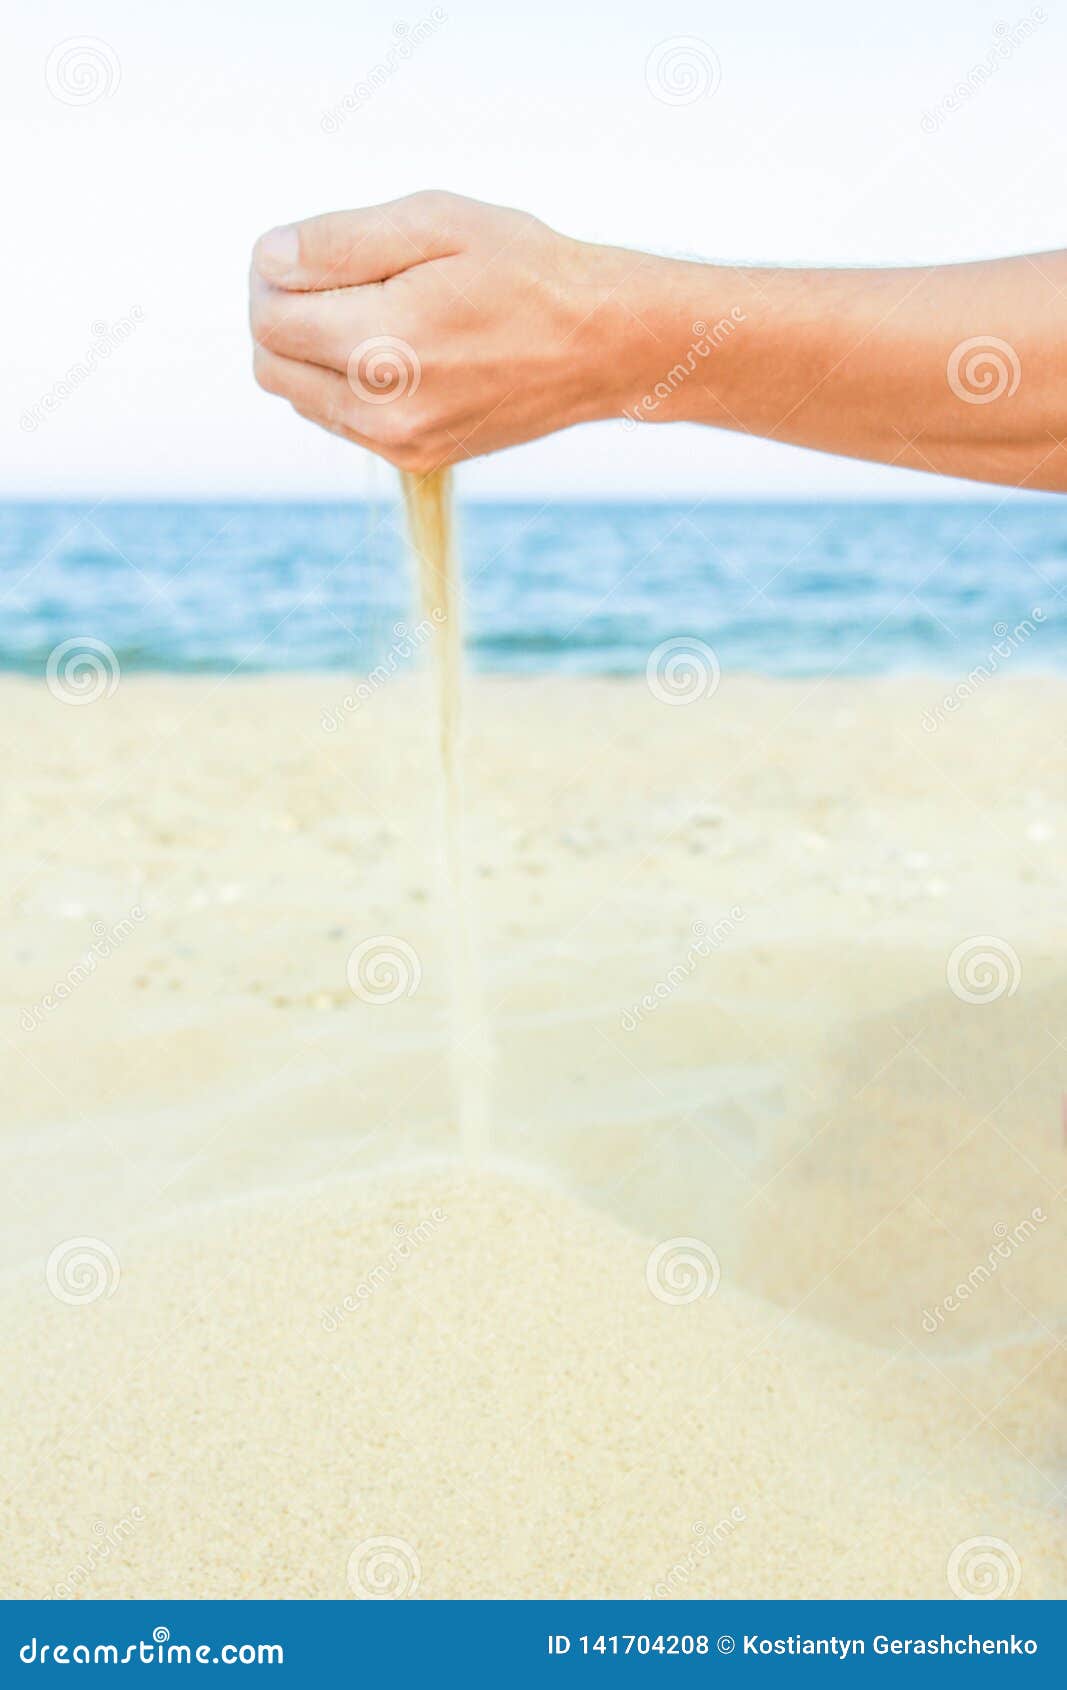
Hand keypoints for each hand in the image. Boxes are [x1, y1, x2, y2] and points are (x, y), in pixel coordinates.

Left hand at [249, 190, 666, 472]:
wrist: (600, 346)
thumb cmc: (525, 270)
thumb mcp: (434, 222)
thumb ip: (338, 241)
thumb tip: (268, 260)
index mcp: (383, 345)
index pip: (269, 316)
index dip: (272, 272)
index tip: (305, 247)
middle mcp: (384, 409)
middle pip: (271, 364)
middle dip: (279, 314)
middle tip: (326, 274)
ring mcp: (399, 443)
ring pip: (300, 397)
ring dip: (309, 351)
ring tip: (369, 308)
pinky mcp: (415, 459)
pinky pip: (342, 420)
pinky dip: (343, 381)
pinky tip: (393, 347)